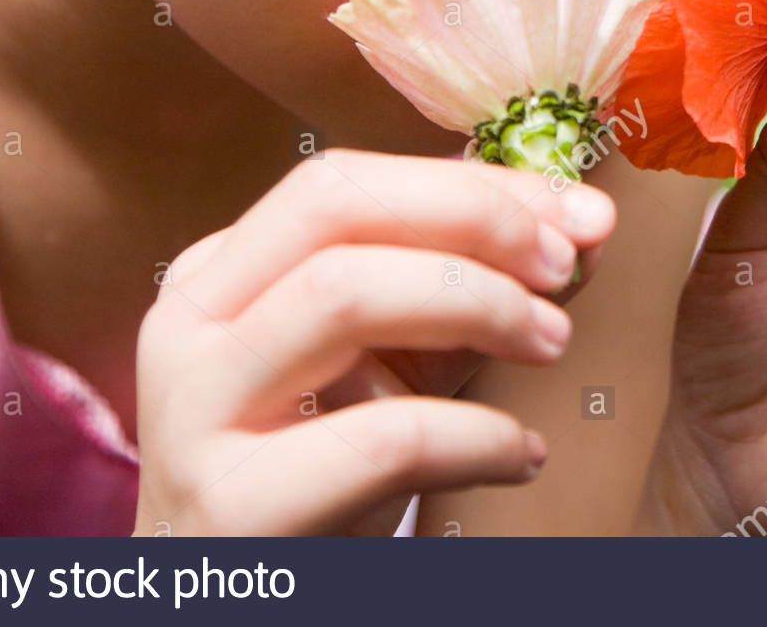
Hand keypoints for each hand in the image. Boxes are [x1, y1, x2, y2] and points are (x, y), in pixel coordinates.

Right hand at [131, 149, 614, 535]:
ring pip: (342, 293)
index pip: (342, 182)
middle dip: (467, 216)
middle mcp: (191, 325)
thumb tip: (575, 216)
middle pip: (331, 208)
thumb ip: (459, 285)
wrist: (243, 602)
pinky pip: (379, 440)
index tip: (576, 212)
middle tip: (562, 264)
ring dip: (477, 302)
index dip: (466, 183)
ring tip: (552, 342)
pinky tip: (523, 456)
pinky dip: (477, 436)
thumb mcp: (388, 363)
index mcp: (221, 272)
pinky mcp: (233, 510)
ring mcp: (196, 413)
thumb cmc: (323, 473)